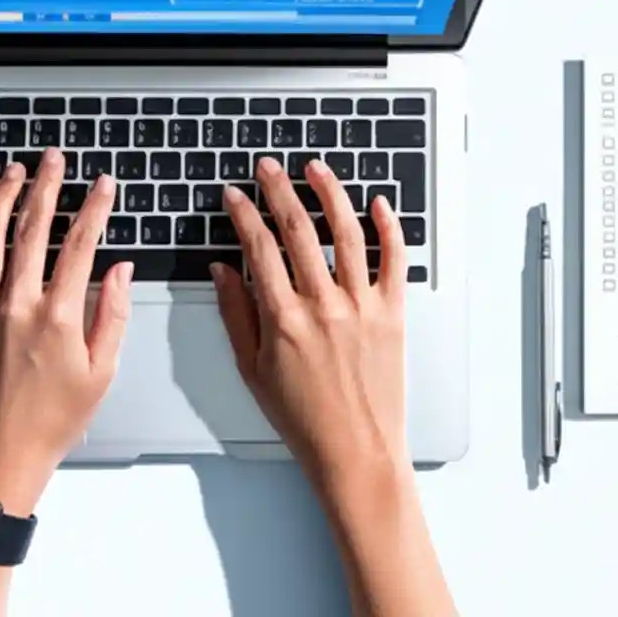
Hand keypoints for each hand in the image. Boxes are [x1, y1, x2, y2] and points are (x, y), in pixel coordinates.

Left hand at [0, 148, 132, 514]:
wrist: (1, 453)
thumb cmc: (54, 420)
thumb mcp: (102, 372)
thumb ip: (112, 315)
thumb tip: (118, 271)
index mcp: (57, 317)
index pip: (80, 246)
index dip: (94, 209)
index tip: (103, 185)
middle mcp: (16, 306)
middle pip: (31, 230)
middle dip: (46, 188)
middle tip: (55, 159)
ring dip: (2, 199)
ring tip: (15, 171)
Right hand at [212, 157, 409, 483]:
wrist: (356, 449)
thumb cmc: (303, 418)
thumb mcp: (253, 369)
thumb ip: (236, 314)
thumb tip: (223, 269)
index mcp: (283, 319)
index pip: (259, 247)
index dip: (244, 214)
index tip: (235, 195)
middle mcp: (323, 305)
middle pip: (298, 228)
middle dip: (279, 189)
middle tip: (268, 167)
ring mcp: (362, 306)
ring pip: (346, 232)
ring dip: (329, 193)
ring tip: (315, 169)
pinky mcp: (393, 313)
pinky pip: (394, 259)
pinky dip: (389, 227)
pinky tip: (378, 203)